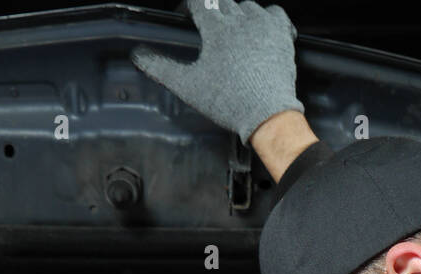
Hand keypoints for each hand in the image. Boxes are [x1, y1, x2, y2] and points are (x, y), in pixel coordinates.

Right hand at [131, 0, 304, 145]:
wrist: (268, 115)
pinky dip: (267, 19)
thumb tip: (139, 56)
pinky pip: (275, 14)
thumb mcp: (189, 86)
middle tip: (211, 33)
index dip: (190, 8)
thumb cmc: (230, 102)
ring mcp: (263, 24)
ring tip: (234, 35)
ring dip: (238, 15)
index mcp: (215, 26)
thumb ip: (161, 68)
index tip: (188, 18)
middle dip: (213, 12)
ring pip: (246, 6)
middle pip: (222, 1)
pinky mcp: (281, 34)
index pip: (198, 1)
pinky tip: (261, 33)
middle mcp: (240, 18)